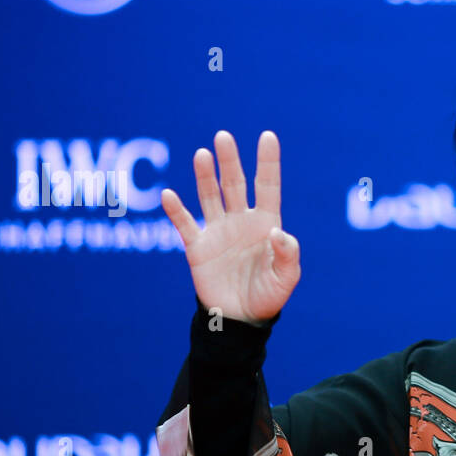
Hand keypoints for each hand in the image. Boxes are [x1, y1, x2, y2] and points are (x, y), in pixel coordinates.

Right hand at [161, 130, 299, 324]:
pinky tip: (168, 195)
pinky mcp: (198, 247)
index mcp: (266, 224)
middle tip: (224, 137)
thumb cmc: (268, 296)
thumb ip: (287, 254)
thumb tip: (277, 231)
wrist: (240, 319)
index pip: (268, 186)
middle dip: (230, 161)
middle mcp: (241, 221)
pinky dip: (176, 210)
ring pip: (210, 196)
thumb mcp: (286, 278)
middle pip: (235, 184)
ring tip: (203, 154)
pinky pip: (185, 225)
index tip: (268, 136)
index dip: (268, 162)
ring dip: (206, 177)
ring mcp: (218, 231)